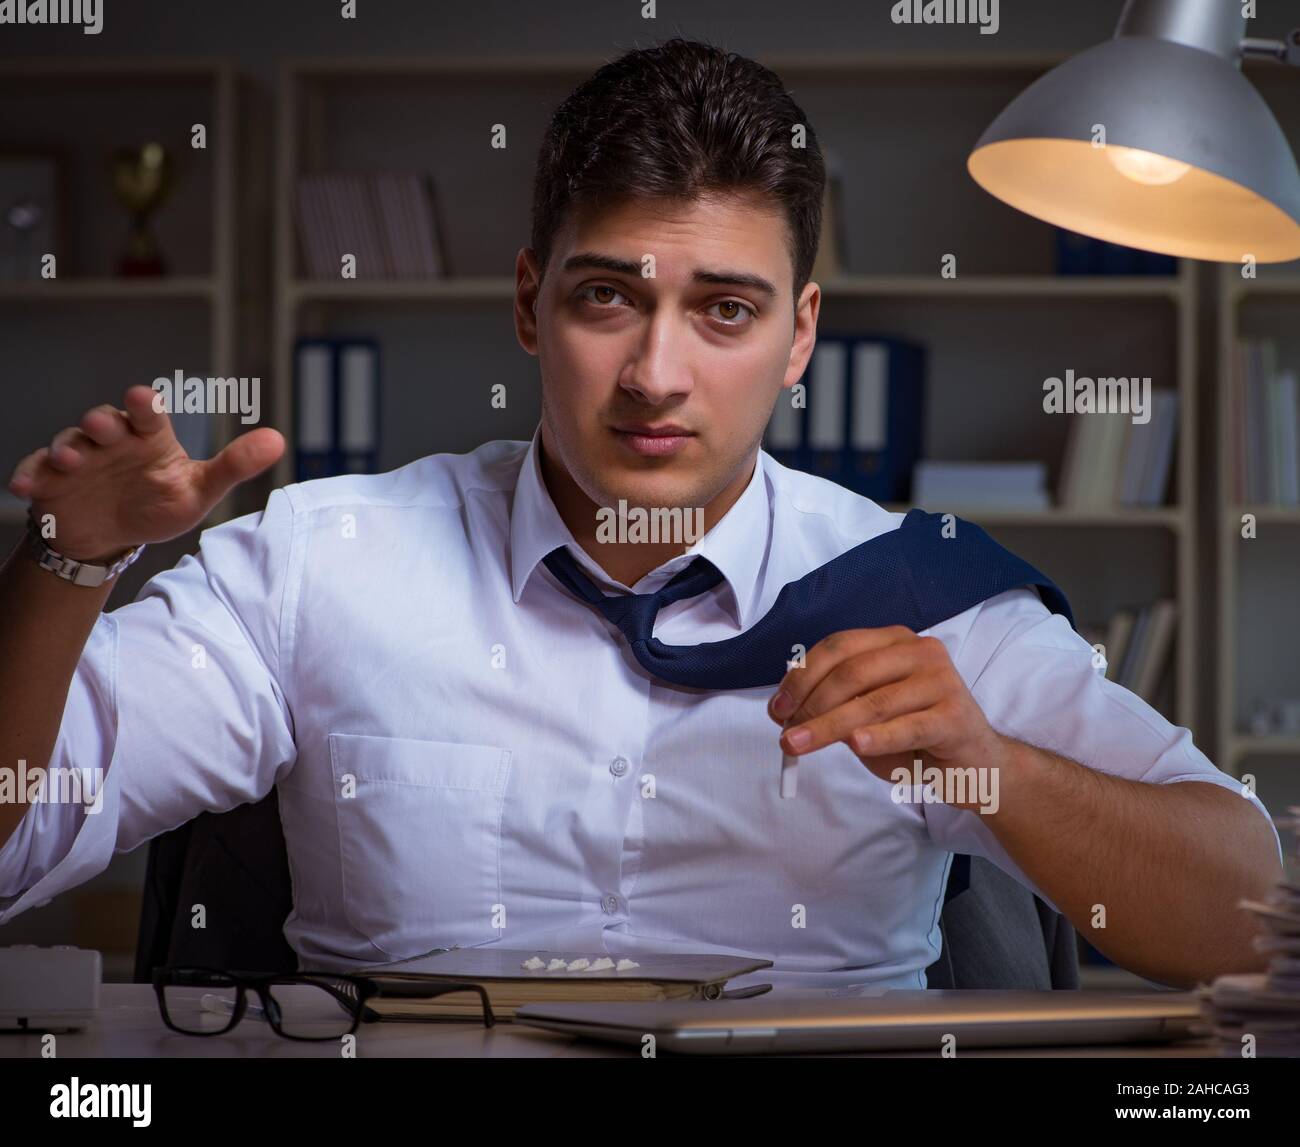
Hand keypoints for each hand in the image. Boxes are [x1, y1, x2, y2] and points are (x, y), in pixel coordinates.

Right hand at [6, 385, 284, 561]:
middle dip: (101, 423)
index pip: (149, 416)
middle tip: (102, 427)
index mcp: (149, 439)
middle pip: (104, 423)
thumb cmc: (157, 504)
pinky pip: (36, 472)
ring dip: (67, 449)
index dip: (146, 406)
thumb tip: (278, 440)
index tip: (145, 399)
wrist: (111, 537)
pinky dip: (30, 476)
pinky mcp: (50, 479)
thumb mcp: (198, 491)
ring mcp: (78, 459)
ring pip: (68, 444)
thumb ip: (234, 466)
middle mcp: (111, 442)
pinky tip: (26, 486)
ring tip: (70, 461)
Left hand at [767, 626, 1006, 807]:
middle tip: (786, 734)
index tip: (777, 708)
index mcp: (894, 641)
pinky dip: (878, 735)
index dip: (802, 676)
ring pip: (873, 702)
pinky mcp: (956, 716)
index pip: (839, 647)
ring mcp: (941, 681)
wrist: (975, 764)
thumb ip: (836, 702)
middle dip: (810, 703)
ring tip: (799, 745)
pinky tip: (855, 743)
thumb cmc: (914, 736)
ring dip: (828, 726)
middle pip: (852, 672)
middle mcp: (920, 651)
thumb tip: (786, 709)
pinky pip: (908, 726)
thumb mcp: (868, 713)